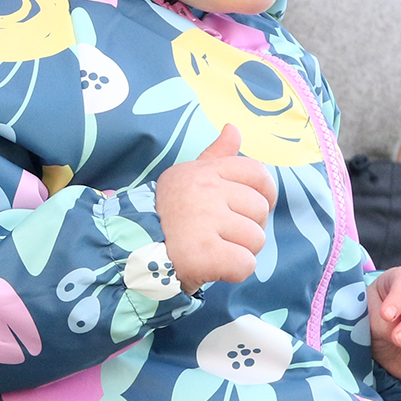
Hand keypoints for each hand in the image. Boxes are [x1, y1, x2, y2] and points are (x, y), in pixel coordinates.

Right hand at [156, 124, 276, 292]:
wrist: (135, 253)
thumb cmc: (170, 216)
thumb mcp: (189, 178)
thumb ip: (216, 156)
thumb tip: (234, 128)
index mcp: (204, 172)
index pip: (256, 172)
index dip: (265, 193)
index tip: (249, 209)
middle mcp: (204, 192)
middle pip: (260, 209)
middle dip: (248, 227)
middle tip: (220, 234)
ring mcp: (204, 222)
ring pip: (256, 240)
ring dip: (240, 251)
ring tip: (214, 250)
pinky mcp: (204, 254)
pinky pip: (245, 264)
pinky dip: (234, 272)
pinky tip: (213, 266)